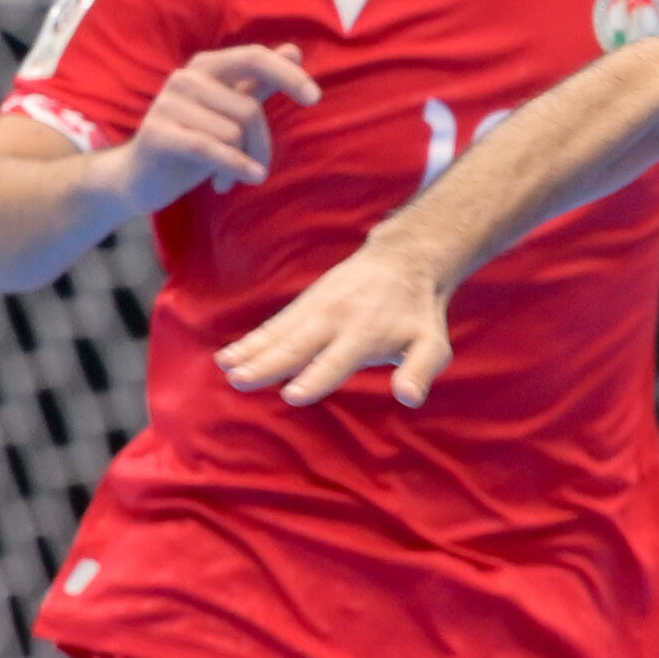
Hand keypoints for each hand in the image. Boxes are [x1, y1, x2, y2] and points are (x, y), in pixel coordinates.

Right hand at [101, 45, 318, 208]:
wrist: (140, 176)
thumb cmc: (194, 141)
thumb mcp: (230, 113)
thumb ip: (260, 83)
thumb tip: (294, 51)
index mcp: (207, 67)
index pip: (254, 58)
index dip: (287, 75)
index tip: (314, 98)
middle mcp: (186, 78)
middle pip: (249, 109)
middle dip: (261, 145)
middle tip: (258, 166)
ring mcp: (168, 103)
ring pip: (233, 132)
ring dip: (241, 162)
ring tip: (228, 175)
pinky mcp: (157, 132)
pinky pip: (210, 148)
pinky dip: (232, 166)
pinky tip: (234, 183)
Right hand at [217, 238, 455, 408]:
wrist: (402, 260)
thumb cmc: (418, 313)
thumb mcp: (432, 343)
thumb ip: (421, 369)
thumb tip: (410, 397)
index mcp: (365, 333)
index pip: (338, 360)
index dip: (316, 377)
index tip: (292, 394)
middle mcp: (335, 319)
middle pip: (298, 345)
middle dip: (268, 364)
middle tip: (241, 381)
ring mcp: (315, 309)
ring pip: (279, 333)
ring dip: (251, 351)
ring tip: (226, 368)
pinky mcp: (304, 304)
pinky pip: (274, 325)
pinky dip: (251, 340)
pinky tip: (228, 356)